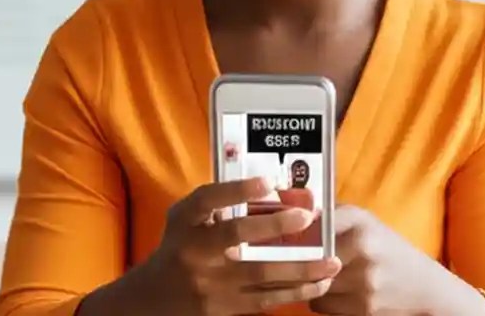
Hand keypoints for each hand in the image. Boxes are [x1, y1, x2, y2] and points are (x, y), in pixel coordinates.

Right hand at [136, 176, 342, 314]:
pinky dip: (295, 291)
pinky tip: (319, 283)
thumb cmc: (179, 246)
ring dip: (300, 267)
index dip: (237, 189)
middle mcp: (194, 250)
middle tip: (307, 217)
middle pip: (235, 235)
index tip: (268, 182)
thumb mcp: (186, 219)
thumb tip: (271, 187)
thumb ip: (218, 203)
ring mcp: (210, 282)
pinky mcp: (224, 307)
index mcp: (185, 221)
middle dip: (273, 225)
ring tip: (332, 260)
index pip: (208, 199)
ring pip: (260, 273)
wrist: (152, 300)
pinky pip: (266, 299)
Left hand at [309, 206, 484, 315]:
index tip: (292, 235)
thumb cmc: (390, 252)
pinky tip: (338, 292)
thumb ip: (333, 215)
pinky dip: (323, 300)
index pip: (312, 222)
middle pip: (307, 256)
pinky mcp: (363, 307)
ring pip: (312, 282)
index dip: (297, 231)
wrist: (426, 289)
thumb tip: (293, 205)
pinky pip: (321, 303)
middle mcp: (362, 246)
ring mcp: (363, 279)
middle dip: (300, 261)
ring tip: (325, 276)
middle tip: (298, 260)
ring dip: (312, 282)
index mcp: (361, 221)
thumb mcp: (367, 224)